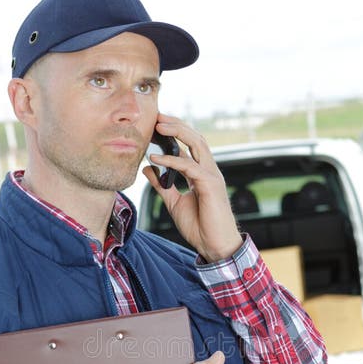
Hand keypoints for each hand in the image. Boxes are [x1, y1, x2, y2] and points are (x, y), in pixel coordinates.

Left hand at [144, 114, 242, 261]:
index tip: (156, 124)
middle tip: (157, 117)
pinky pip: (189, 166)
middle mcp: (208, 170)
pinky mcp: (210, 185)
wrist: (215, 246)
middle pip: (195, 138)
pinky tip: (155, 158)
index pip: (188, 146)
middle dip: (177, 125)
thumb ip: (162, 185)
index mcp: (201, 174)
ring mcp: (211, 176)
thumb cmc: (200, 227)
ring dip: (177, 132)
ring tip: (158, 126)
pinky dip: (172, 161)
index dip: (173, 133)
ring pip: (197, 144)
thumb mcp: (174, 203)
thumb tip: (148, 169)